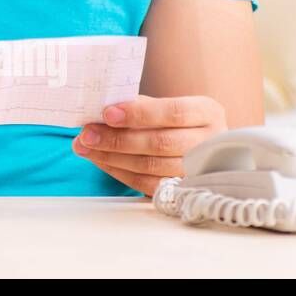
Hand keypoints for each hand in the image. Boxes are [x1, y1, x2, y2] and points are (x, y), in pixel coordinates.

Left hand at [70, 94, 227, 195]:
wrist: (194, 145)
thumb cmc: (171, 121)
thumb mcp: (162, 105)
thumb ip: (136, 106)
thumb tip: (100, 113)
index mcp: (207, 112)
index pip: (173, 112)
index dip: (139, 113)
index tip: (108, 113)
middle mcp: (210, 142)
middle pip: (161, 143)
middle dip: (118, 139)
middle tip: (87, 134)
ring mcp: (200, 170)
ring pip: (152, 166)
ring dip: (113, 157)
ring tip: (85, 148)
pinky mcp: (182, 190)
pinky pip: (148, 184)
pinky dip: (119, 172)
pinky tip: (100, 161)